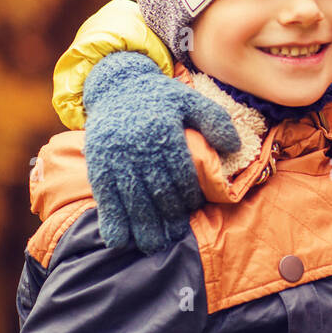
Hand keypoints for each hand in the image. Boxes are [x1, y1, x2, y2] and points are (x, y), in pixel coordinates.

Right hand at [82, 52, 239, 252]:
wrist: (117, 86)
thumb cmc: (161, 97)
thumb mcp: (191, 100)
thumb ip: (215, 121)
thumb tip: (234, 148)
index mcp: (162, 128)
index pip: (180, 171)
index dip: (188, 194)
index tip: (193, 209)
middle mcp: (136, 144)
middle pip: (156, 189)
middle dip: (167, 216)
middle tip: (176, 237)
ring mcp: (113, 156)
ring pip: (131, 198)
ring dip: (143, 226)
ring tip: (154, 246)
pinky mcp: (97, 164)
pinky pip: (104, 197)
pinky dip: (111, 220)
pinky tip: (120, 241)